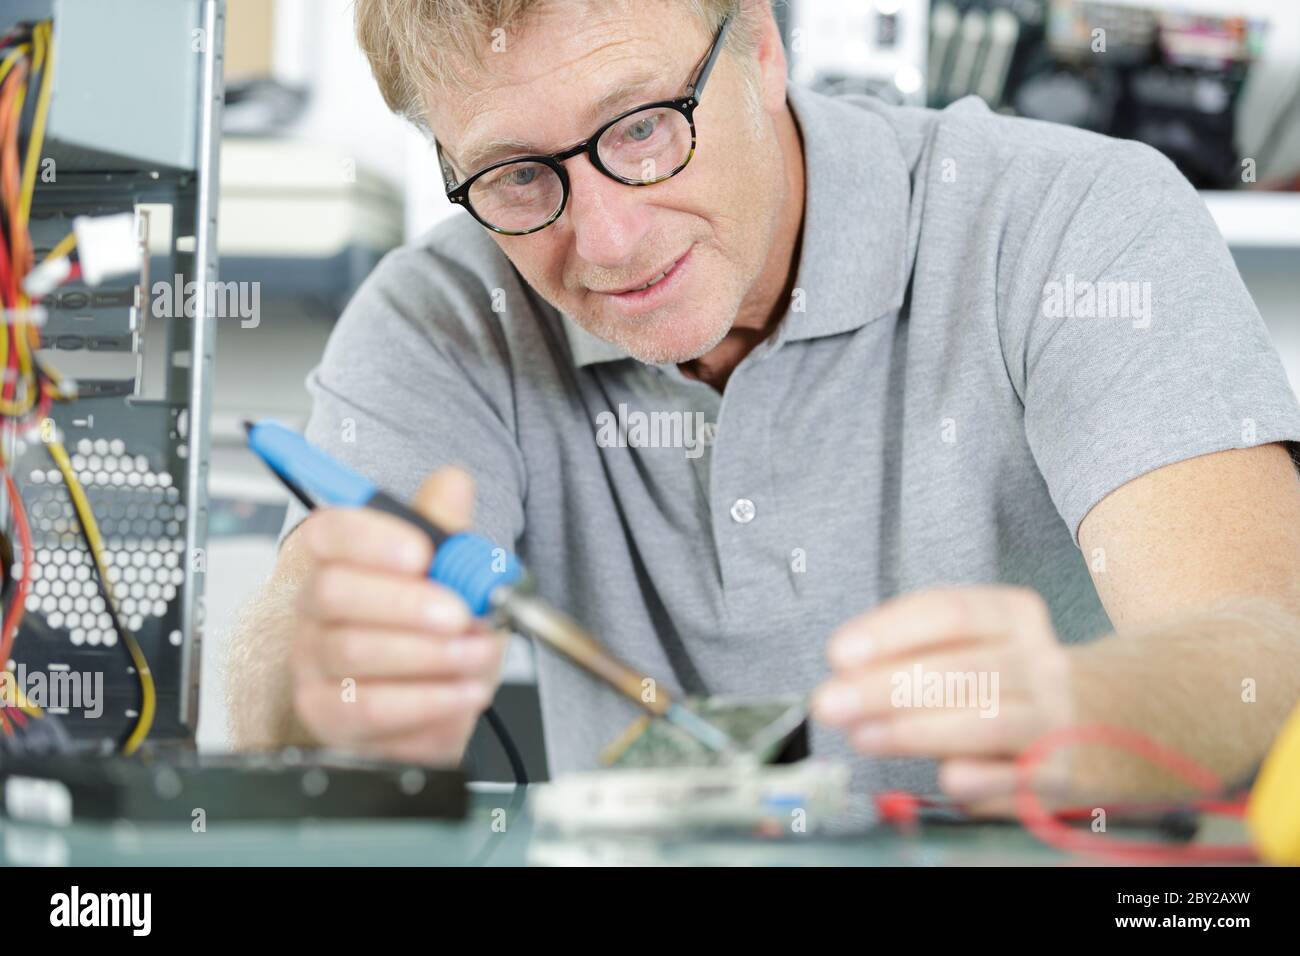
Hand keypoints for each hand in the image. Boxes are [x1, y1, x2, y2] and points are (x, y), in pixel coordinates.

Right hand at [289, 466, 504, 765]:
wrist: (438, 698)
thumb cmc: (436, 629)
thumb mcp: (453, 576)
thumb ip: (448, 531)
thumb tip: (453, 483)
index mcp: (342, 561)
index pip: (329, 531)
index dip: (370, 537)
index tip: (421, 552)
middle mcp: (316, 610)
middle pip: (332, 591)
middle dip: (404, 602)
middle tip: (458, 613)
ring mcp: (315, 665)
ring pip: (352, 652)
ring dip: (427, 654)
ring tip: (476, 653)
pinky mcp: (328, 717)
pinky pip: (368, 709)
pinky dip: (426, 701)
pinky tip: (463, 691)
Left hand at [811, 586, 1075, 812]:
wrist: (1105, 714)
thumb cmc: (1004, 673)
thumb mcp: (968, 641)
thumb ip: (909, 651)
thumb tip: (844, 677)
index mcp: (1014, 615)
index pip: (950, 611)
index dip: (890, 632)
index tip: (839, 654)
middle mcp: (1041, 662)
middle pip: (960, 670)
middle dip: (885, 688)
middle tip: (830, 703)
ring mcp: (1056, 719)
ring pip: (984, 723)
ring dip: (914, 732)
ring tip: (861, 736)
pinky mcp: (1059, 774)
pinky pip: (1013, 780)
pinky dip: (976, 779)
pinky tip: (943, 778)